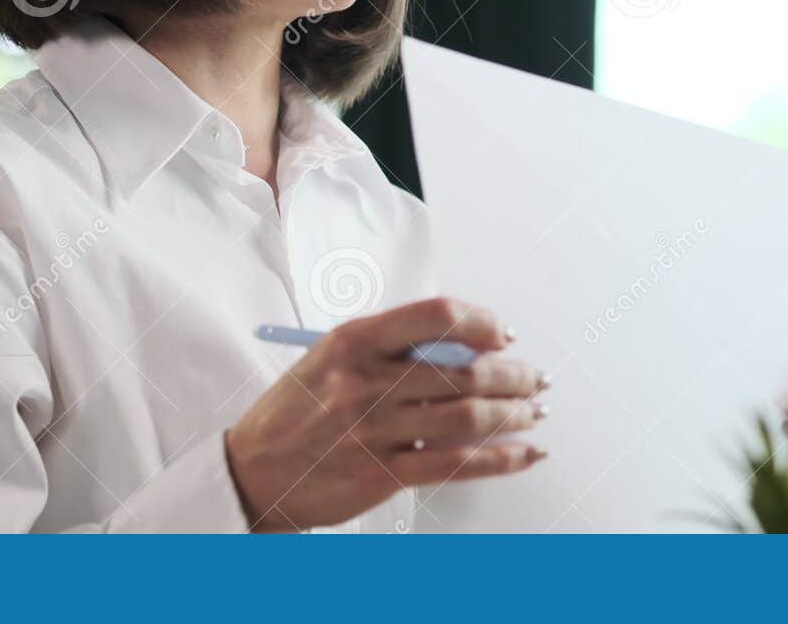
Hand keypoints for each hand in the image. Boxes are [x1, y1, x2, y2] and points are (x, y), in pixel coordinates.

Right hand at [223, 297, 549, 531]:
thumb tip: (467, 348)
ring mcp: (374, 429)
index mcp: (354, 341)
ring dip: (514, 413)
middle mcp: (365, 382)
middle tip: (535, 377)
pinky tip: (523, 453)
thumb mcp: (332, 359)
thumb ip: (391, 348)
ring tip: (533, 411)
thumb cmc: (297, 412)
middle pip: (463, 370)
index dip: (482, 322)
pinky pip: (456, 462)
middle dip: (513, 374)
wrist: (253, 471)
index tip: (502, 334)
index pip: (436, 315)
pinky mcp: (382, 473)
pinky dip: (500, 458)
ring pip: (468, 416)